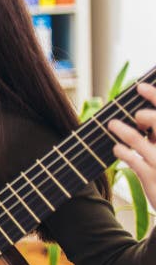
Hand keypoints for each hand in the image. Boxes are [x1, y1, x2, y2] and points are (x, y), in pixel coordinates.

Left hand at [108, 82, 155, 207]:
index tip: (139, 86)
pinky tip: (116, 148)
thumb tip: (141, 116)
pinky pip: (132, 159)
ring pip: (136, 138)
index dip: (154, 96)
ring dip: (121, 129)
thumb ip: (155, 135)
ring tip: (112, 124)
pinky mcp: (151, 178)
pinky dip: (121, 150)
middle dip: (143, 115)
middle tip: (136, 115)